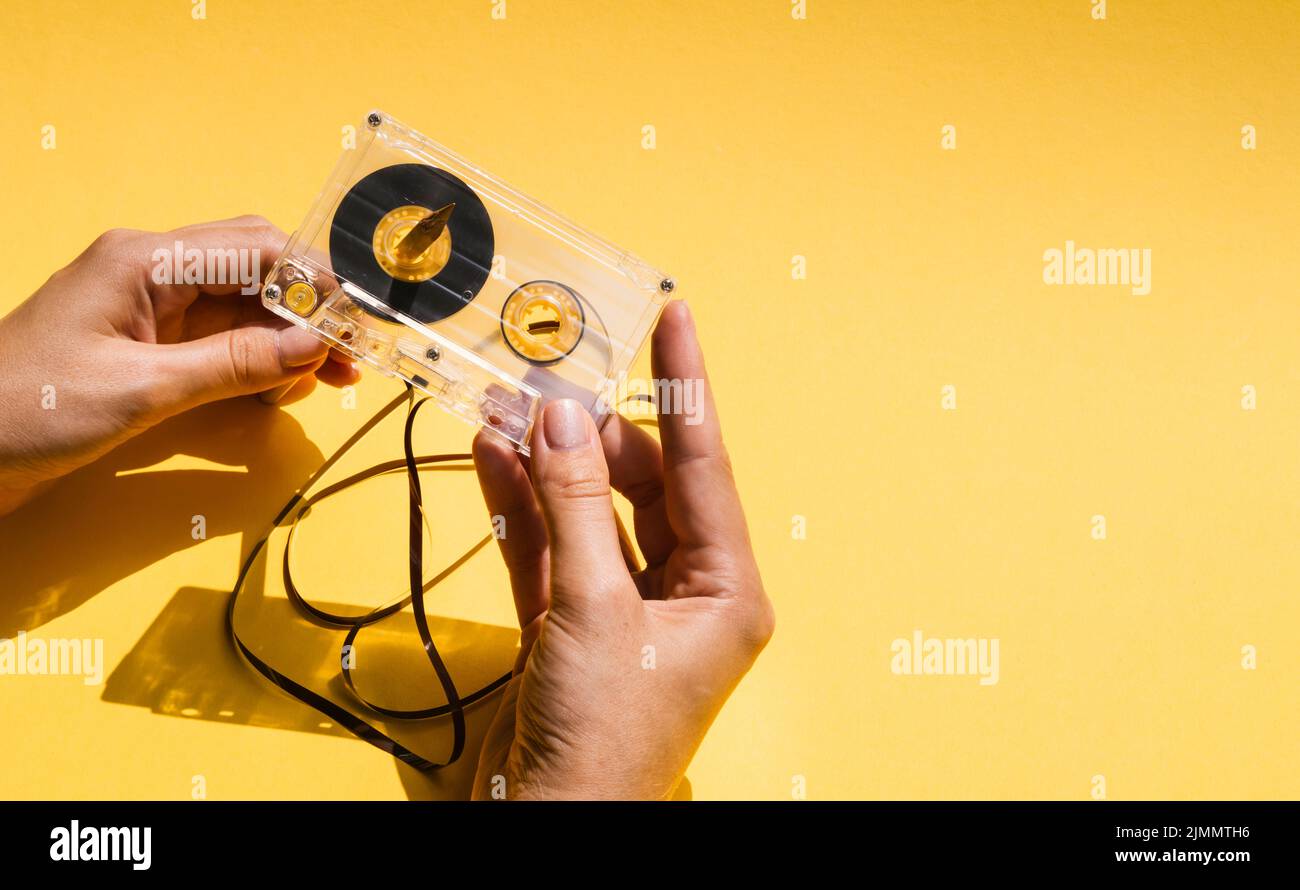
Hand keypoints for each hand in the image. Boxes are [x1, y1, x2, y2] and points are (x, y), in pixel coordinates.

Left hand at [0, 217, 358, 513]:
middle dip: (307, 309)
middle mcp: (151, 269)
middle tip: (346, 356)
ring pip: (244, 303)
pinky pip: (221, 334)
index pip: (255, 249)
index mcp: (144, 260)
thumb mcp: (143, 390)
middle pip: (257, 267)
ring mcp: (149, 304)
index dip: (313, 284)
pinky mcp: (148, 339)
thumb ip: (234, 366)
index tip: (352, 327)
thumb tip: (311, 347)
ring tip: (325, 380)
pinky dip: (256, 357)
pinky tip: (279, 385)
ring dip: (287, 337)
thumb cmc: (29, 410)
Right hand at [470, 301, 773, 799]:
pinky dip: (522, 507)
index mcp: (727, 591)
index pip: (705, 465)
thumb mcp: (592, 610)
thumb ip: (574, 507)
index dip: (687, 385)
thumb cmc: (603, 740)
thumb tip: (559, 419)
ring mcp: (626, 605)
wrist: (548, 822)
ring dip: (548, 465)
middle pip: (643, 484)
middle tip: (548, 379)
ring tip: (506, 405)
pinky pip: (551, 547)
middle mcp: (686, 593)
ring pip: (590, 511)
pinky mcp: (573, 623)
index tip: (677, 317)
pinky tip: (493, 456)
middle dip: (594, 433)